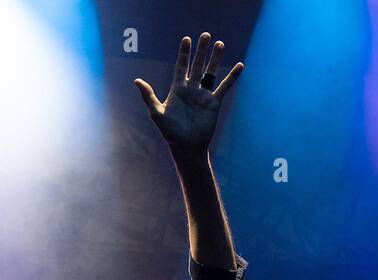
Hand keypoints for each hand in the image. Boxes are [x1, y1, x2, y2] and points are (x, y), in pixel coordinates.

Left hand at [134, 33, 243, 153]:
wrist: (187, 147)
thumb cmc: (170, 132)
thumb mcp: (157, 113)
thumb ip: (148, 96)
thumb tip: (137, 81)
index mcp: (177, 89)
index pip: (181, 66)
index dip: (184, 53)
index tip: (187, 39)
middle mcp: (191, 89)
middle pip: (197, 65)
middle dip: (201, 50)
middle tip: (205, 34)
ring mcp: (203, 95)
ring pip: (211, 72)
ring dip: (215, 59)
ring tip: (220, 44)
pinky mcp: (214, 103)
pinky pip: (224, 87)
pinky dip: (232, 77)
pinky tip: (239, 66)